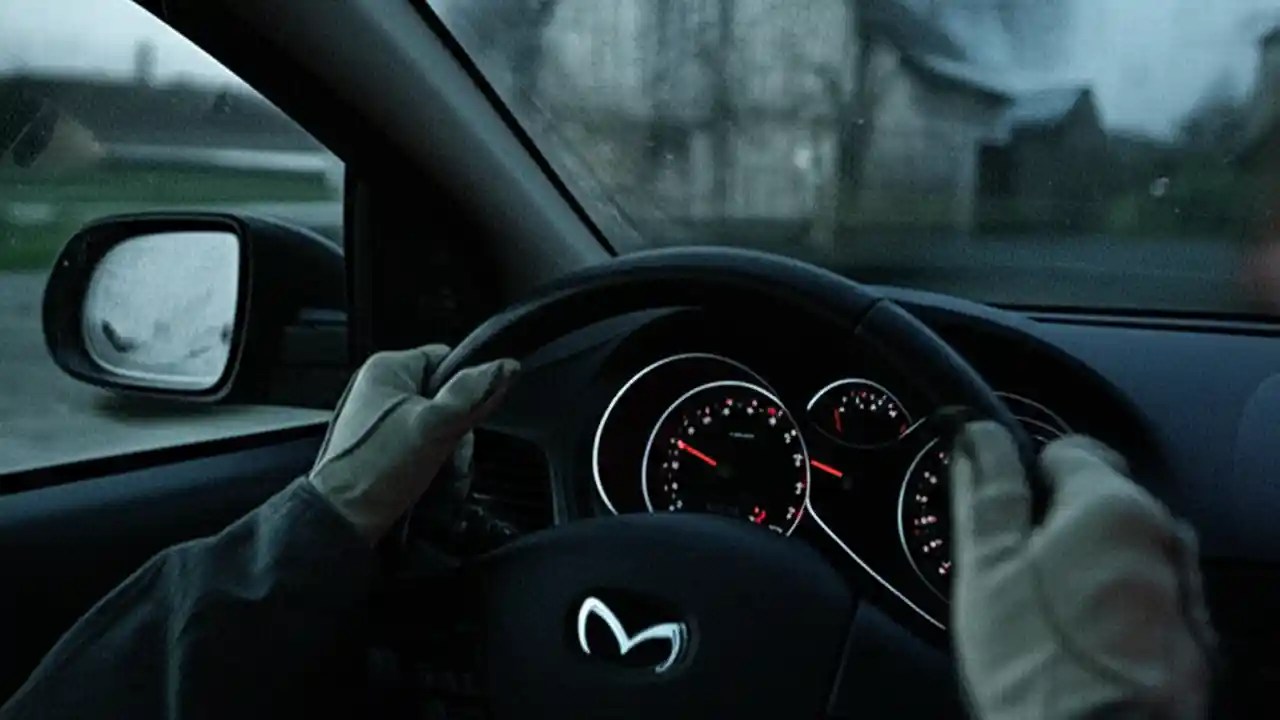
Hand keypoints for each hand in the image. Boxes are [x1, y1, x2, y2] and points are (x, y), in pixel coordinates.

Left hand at [307, 345, 518, 543]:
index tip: (467, 416)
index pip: (446, 359)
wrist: (343, 521)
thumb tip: (506, 366)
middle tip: (451, 453)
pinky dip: (434, 461)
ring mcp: (380, 419)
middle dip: (459, 429)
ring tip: (444, 472)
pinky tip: (434, 479)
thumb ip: (473, 394)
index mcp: (386, 369)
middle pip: (445, 396)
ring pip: (438, 424)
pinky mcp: (382, 447)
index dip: (466, 386)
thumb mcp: (435, 426)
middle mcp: (380, 388)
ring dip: (450, 450)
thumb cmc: (381, 468)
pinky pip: (423, 444)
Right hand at [950, 422, 1214, 719]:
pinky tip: (1085, 643)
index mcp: (1114, 506)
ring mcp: (1188, 593)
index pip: (1072, 449)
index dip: (1029, 475)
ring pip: (1129, 554)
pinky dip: (1120, 608)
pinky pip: (1150, 601)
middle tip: (1018, 573)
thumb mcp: (988, 566)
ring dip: (1093, 567)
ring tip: (1049, 614)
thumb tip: (980, 432)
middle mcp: (1165, 537)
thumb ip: (988, 490)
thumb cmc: (1033, 659)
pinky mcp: (1196, 643)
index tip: (1004, 514)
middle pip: (1104, 503)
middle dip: (1062, 525)